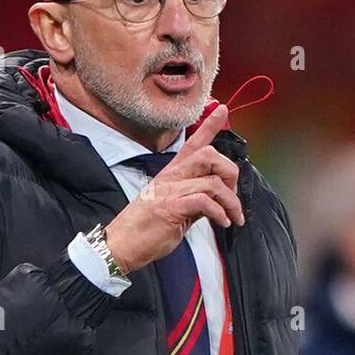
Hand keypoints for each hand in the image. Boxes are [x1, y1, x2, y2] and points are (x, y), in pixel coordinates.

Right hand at [103, 103, 244, 272]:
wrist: (121, 244)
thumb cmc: (144, 229)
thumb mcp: (173, 210)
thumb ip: (194, 201)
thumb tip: (215, 203)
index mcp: (171, 174)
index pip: (192, 144)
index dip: (209, 126)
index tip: (221, 110)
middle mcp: (171, 177)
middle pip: (209, 155)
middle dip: (230, 173)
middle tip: (234, 196)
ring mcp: (170, 191)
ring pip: (212, 182)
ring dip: (230, 202)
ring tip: (232, 217)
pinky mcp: (171, 208)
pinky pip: (205, 201)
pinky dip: (219, 213)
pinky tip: (222, 223)